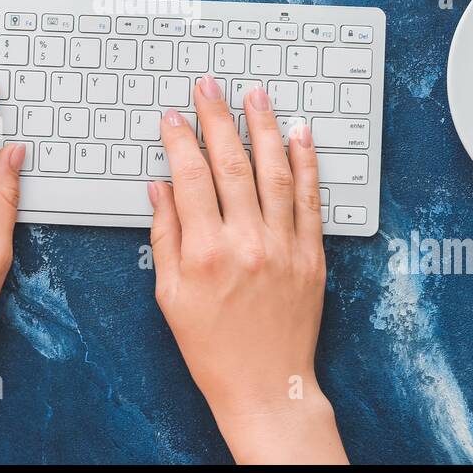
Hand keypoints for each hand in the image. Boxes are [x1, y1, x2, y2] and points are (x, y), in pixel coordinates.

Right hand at [149, 75, 346, 463]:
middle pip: (230, 164)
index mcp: (204, 252)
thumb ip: (165, 235)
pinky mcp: (312, 255)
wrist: (267, 386)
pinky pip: (309, 199)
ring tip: (255, 95)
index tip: (173, 115)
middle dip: (217, 118)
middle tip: (209, 86)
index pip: (189, 177)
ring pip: (273, 171)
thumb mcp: (170, 295)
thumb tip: (160, 187)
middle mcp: (246, 243)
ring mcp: (283, 246)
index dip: (179, 139)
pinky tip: (298, 135)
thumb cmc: (212, 347)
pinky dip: (305, 163)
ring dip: (263, 127)